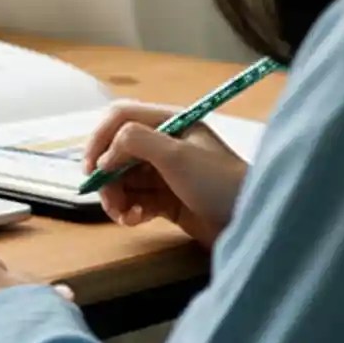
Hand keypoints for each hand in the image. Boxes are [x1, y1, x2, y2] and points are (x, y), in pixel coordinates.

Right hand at [85, 100, 247, 247]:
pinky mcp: (167, 199)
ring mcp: (165, 173)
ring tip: (123, 216)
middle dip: (108, 176)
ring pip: (123, 179)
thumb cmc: (219, 183)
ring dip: (116, 197)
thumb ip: (135, 142)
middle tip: (108, 200)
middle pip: (117, 152)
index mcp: (169, 123)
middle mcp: (164, 144)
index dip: (100, 139)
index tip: (91, 168)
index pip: (120, 118)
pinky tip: (135, 220)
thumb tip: (105, 156)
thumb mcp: (176, 155)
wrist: (252, 224)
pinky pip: (135, 200)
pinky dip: (129, 210)